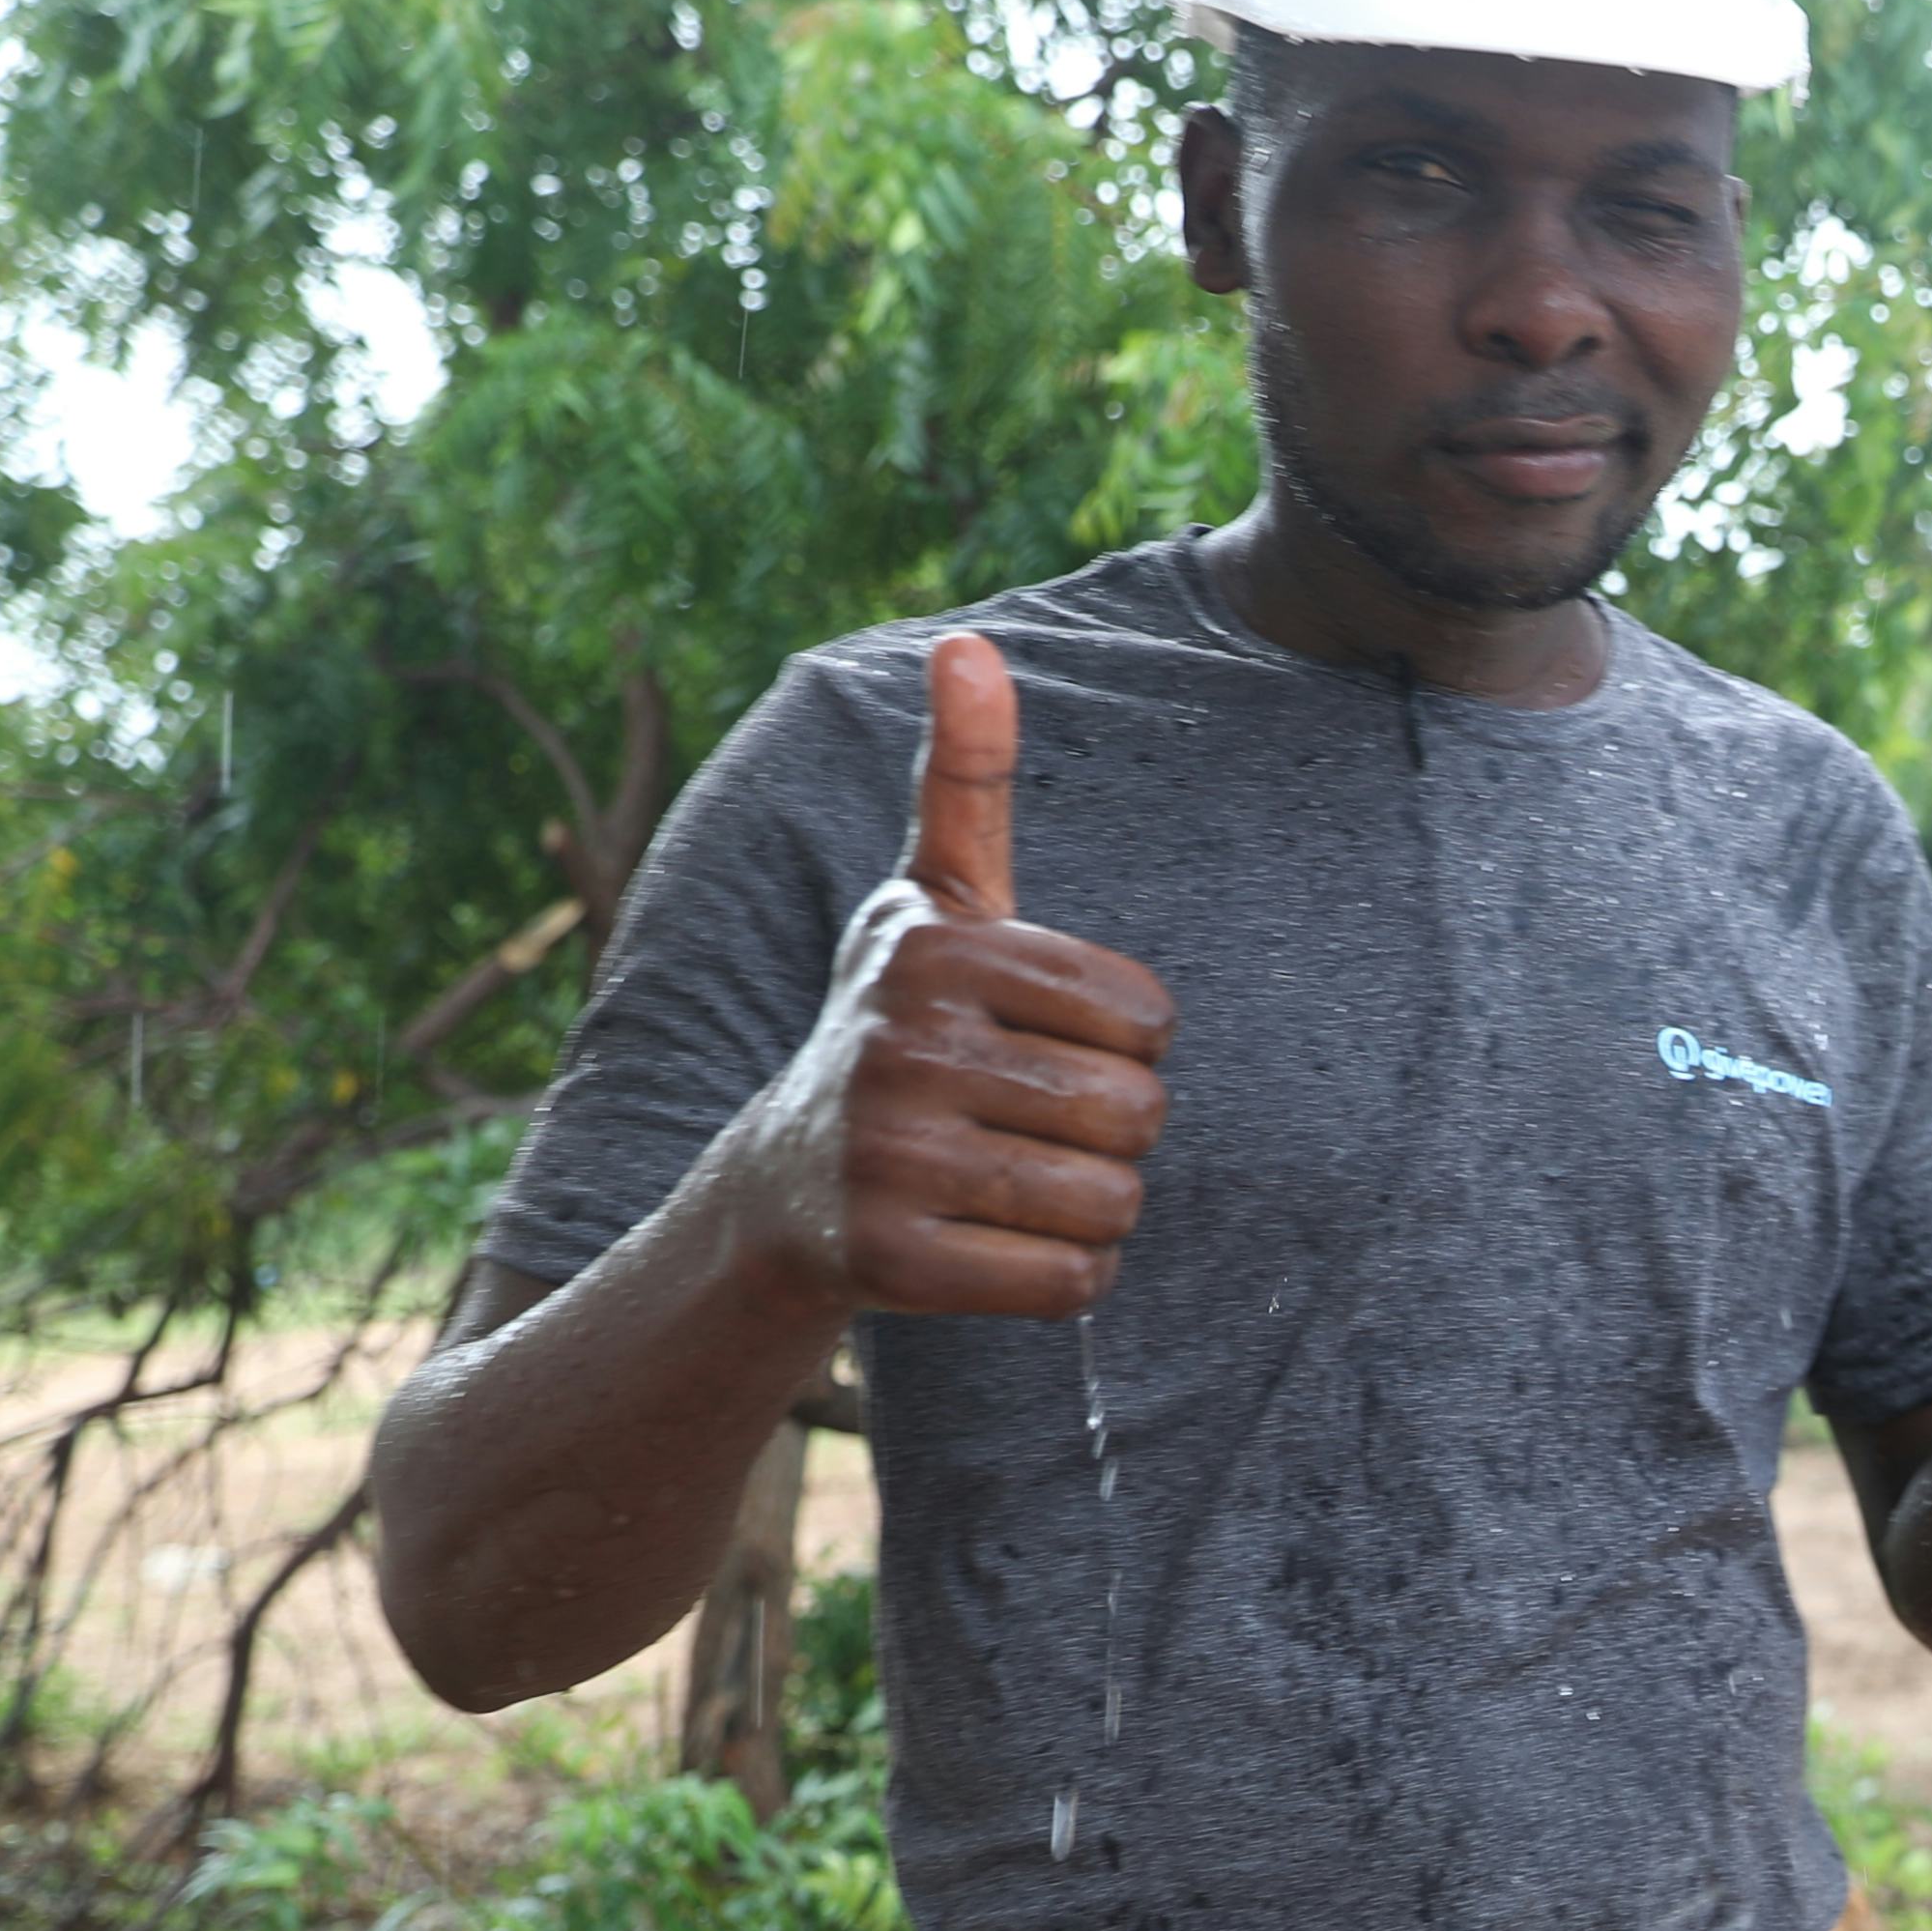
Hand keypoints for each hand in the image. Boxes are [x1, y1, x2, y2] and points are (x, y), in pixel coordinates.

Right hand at [720, 633, 1175, 1320]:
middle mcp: (902, 1044)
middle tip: (1031, 1125)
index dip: (1126, 1045)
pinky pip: (1070, 1287)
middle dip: (1114, 1134)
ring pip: (1112, 1203)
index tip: (1045, 1044)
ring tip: (1017, 1182)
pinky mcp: (890, 1263)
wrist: (783, 1187)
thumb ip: (967, 780)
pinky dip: (1065, 1279)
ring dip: (1094, 1209)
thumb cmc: (898, 1027)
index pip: (1148, 1019)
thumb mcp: (929, 901)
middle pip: (1137, 1114)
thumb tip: (969, 643)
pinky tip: (1002, 1246)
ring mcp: (889, 1158)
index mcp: (936, 948)